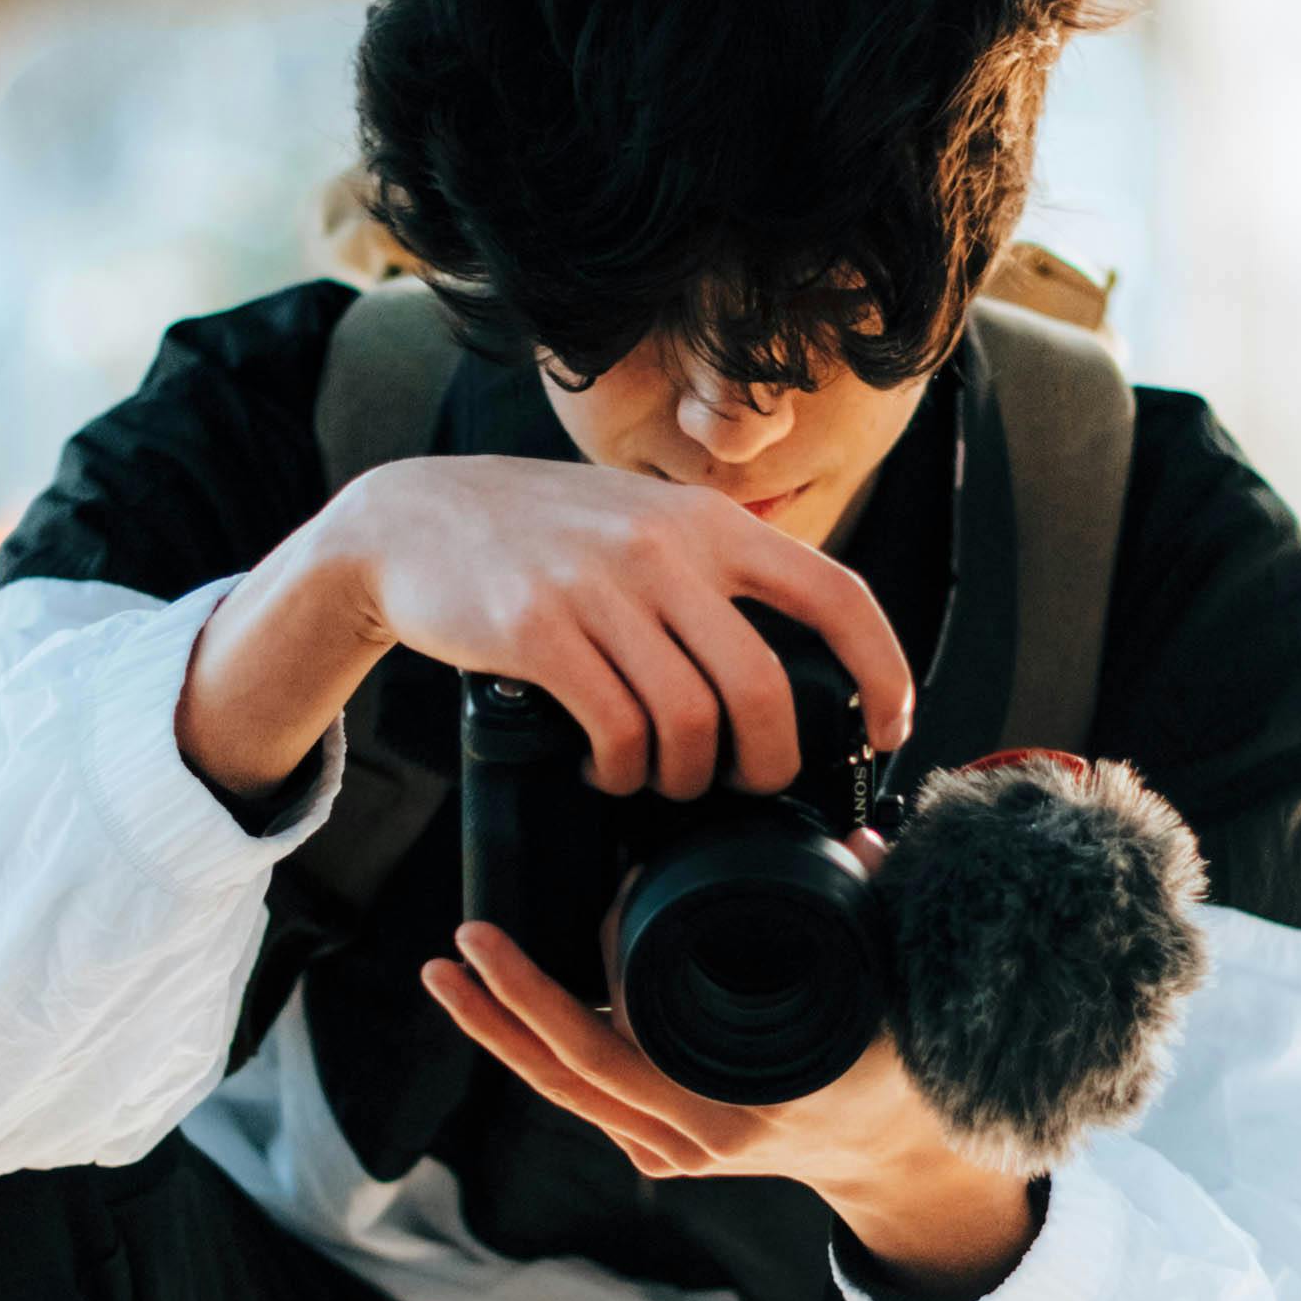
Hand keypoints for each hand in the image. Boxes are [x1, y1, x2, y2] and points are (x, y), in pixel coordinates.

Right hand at [183, 450, 914, 811]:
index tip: (889, 727)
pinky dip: (623, 771)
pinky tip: (607, 768)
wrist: (412, 516)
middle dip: (767, 763)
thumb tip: (801, 653)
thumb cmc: (543, 533)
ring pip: (689, 723)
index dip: (882, 672)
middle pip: (762, 688)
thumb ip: (717, 568)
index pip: (836, 594)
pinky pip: (616, 732)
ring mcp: (600, 589)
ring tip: (659, 780)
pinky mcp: (537, 632)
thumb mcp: (645, 519)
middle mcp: (665, 548)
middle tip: (746, 784)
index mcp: (710, 522)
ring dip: (684, 779)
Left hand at [424, 913, 1040, 1300]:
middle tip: (454, 948)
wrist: (894, 1160)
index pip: (608, 1051)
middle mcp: (689, 1141)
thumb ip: (874, 919)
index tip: (492, 940)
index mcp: (731, 1110)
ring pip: (563, 1090)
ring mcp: (669, 1152)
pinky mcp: (659, 1147)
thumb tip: (862, 843)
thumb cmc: (894, 1076)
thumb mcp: (893, 1004)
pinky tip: (503, 1005)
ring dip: (499, 1032)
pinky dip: (541, 1048)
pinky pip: (585, 1095)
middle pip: (563, 1076)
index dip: (541, 997)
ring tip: (449, 974)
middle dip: (496, 1010)